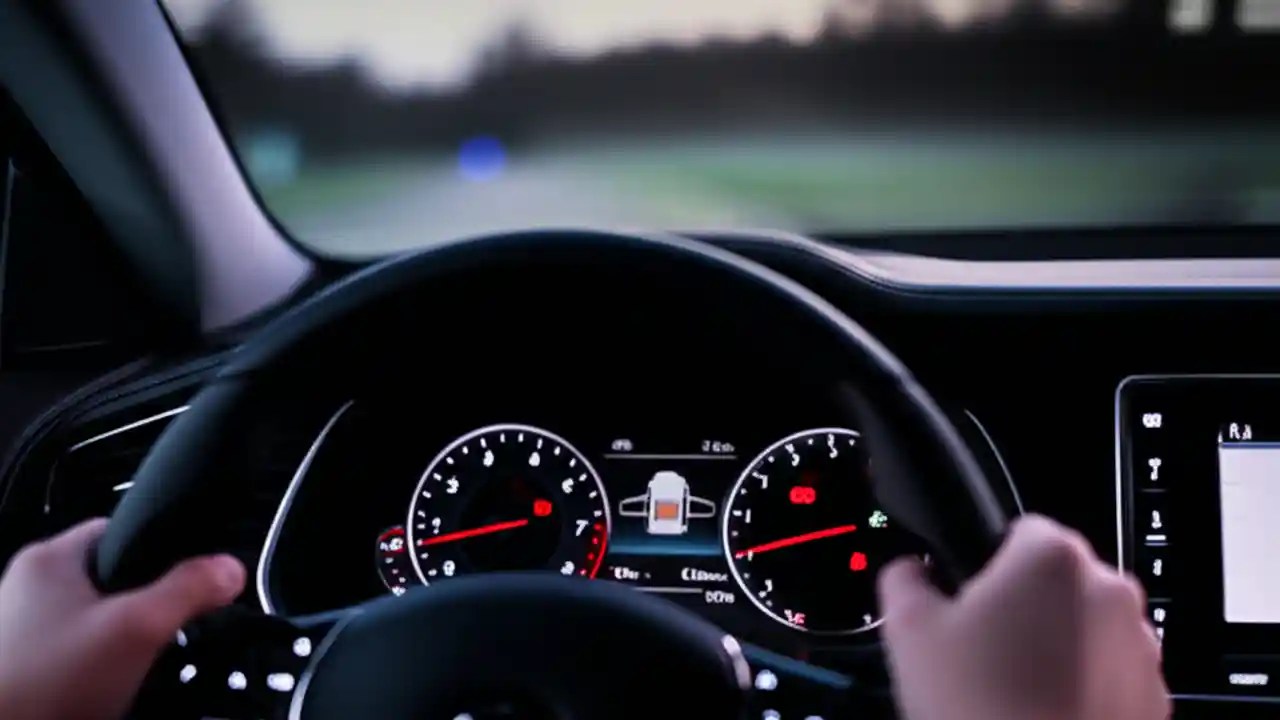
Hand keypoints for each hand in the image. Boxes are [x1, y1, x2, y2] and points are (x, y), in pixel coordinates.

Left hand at [0, 519, 244, 719]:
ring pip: (93, 621)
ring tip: (127, 666)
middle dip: (139, 606)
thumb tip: (229, 568)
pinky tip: (101, 690)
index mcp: (47, 559)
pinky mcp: (20, 666)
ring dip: (117, 641)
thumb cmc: (41, 687)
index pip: (119, 528)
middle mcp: (25, 587)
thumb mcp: (137, 630)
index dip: (158, 550)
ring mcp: (18, 630)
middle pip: (109, 580)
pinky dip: (93, 669)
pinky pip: (74, 655)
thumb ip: (188, 591)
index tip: (180, 578)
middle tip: (154, 634)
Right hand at [878, 515, 1168, 719]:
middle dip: (1021, 606)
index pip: (1015, 528)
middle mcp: (1108, 590)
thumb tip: (910, 571)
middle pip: (1053, 579)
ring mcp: (1139, 646)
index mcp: (1051, 556)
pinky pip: (1110, 672)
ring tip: (1011, 690)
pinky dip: (1082, 685)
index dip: (983, 566)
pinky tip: (1042, 712)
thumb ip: (904, 577)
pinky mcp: (1153, 695)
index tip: (968, 602)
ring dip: (1055, 645)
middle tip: (982, 652)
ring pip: (1084, 626)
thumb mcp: (908, 632)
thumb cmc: (981, 711)